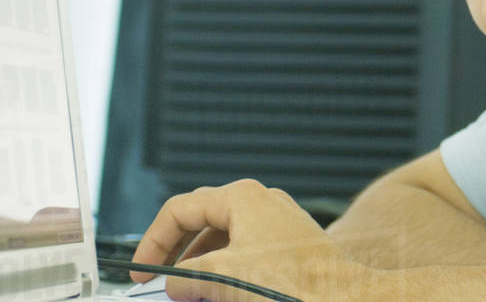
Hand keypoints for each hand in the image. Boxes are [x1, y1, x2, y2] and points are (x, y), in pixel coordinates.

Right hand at [131, 179, 374, 301]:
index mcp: (241, 198)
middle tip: (156, 280)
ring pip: (223, 235)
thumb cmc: (291, 282)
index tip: (140, 272)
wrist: (341, 296)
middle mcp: (261, 201)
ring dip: (199, 262)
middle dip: (175, 251)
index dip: (153, 241)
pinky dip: (224, 266)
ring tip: (186, 290)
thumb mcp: (222, 277)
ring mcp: (278, 219)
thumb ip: (187, 277)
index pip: (179, 209)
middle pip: (201, 218)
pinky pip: (245, 247)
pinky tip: (218, 289)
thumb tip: (173, 284)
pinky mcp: (290, 240)